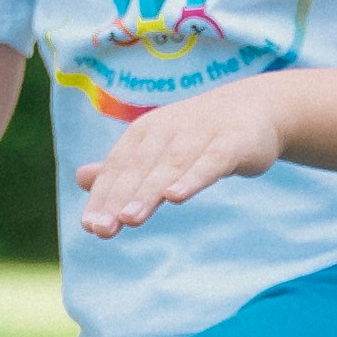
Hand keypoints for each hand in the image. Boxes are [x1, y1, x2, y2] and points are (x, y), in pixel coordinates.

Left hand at [76, 80, 293, 236]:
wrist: (257, 108)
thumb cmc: (200, 134)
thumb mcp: (157, 147)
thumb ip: (122, 167)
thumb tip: (80, 178)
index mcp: (146, 133)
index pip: (119, 168)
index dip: (103, 196)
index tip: (90, 226)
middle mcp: (168, 131)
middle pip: (140, 169)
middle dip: (119, 198)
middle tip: (102, 229)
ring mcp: (201, 135)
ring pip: (170, 167)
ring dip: (148, 192)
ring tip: (130, 219)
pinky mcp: (232, 143)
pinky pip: (210, 162)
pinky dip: (192, 178)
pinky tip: (176, 196)